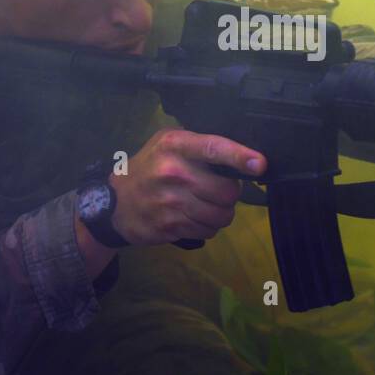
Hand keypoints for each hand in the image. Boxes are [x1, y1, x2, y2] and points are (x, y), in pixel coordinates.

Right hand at [111, 129, 266, 245]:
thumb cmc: (149, 167)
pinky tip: (194, 217)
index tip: (260, 164)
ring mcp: (171, 202)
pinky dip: (207, 226)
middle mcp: (173, 173)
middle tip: (219, 190)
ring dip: (221, 213)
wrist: (114, 202)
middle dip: (230, 193)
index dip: (240, 156)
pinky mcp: (170, 226)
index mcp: (175, 146)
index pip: (213, 148)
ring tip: (206, 204)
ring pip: (221, 215)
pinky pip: (208, 230)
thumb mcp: (168, 143)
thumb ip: (200, 145)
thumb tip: (242, 157)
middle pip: (227, 191)